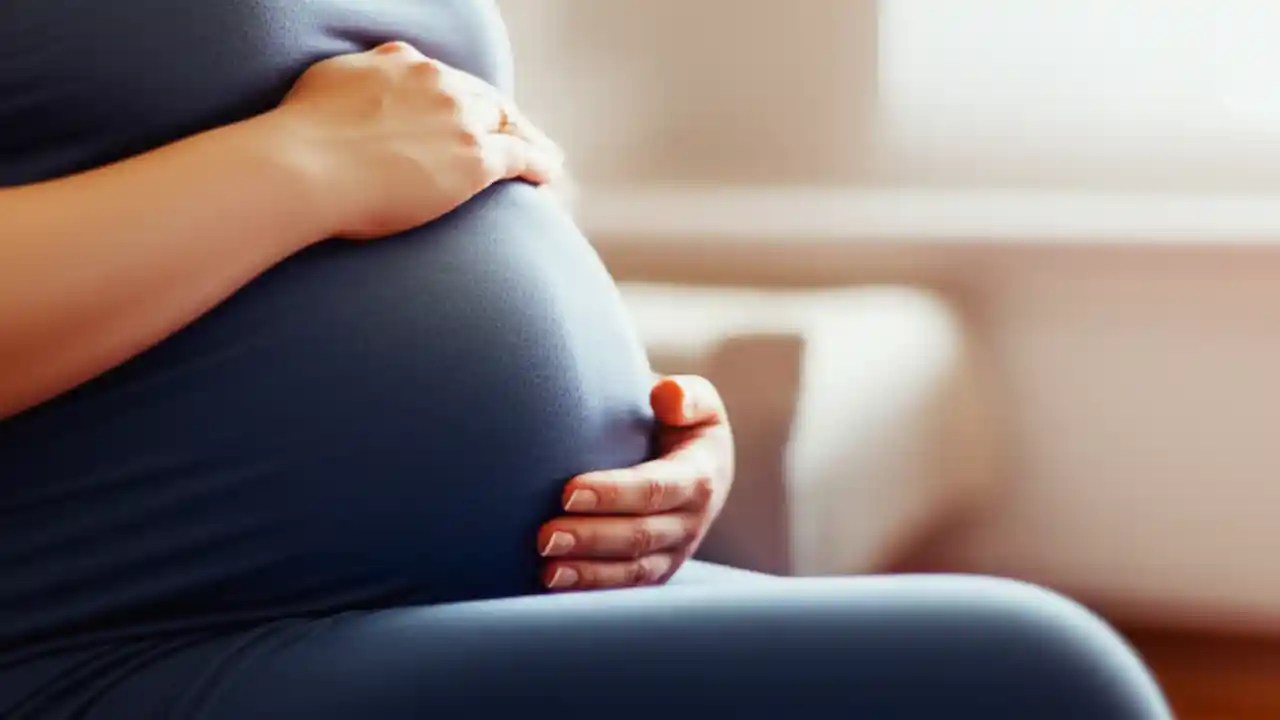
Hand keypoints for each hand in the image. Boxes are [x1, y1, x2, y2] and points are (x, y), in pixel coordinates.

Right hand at [270, 40, 562, 240]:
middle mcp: (439, 82)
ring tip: (543, 159)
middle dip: (502, 117)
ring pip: (510, 125)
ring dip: (529, 140)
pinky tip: (548, 175)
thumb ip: (358, 79)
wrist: (307, 165)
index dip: (464, 98)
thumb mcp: (328, 83)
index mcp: (404, 62)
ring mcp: (460, 119)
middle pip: (485, 98)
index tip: (471, 113)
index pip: (447, 79)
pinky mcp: (475, 158)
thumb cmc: (302, 134)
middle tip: (518, 135)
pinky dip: (539, 164)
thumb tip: (363, 87)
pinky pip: (521, 156)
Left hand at [538, 375, 733, 590]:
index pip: (654, 489)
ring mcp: (674, 553)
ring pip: (633, 571)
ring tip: (546, 570)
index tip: (567, 491)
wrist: (697, 464)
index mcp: (700, 477)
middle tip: (544, 534)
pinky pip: (626, 590)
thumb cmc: (682, 425)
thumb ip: (687, 395)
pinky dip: (592, 591)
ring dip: (589, 573)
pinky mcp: (656, 572)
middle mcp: (690, 522)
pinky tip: (554, 587)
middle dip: (591, 538)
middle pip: (640, 535)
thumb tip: (667, 397)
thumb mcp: (696, 402)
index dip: (612, 493)